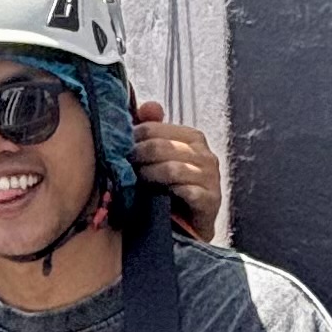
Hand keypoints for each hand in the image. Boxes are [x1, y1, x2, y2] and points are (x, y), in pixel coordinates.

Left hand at [133, 99, 222, 240]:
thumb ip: (152, 129)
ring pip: (171, 168)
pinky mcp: (212, 200)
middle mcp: (205, 154)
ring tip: (138, 183)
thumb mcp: (159, 157)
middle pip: (160, 146)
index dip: (131, 140)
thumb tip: (149, 105)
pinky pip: (187, 191)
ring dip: (149, 176)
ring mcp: (211, 177)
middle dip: (137, 158)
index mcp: (192, 137)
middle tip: (125, 169)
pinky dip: (169, 193)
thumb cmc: (170, 187)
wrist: (190, 225)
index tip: (120, 152)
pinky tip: (158, 197)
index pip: (152, 128)